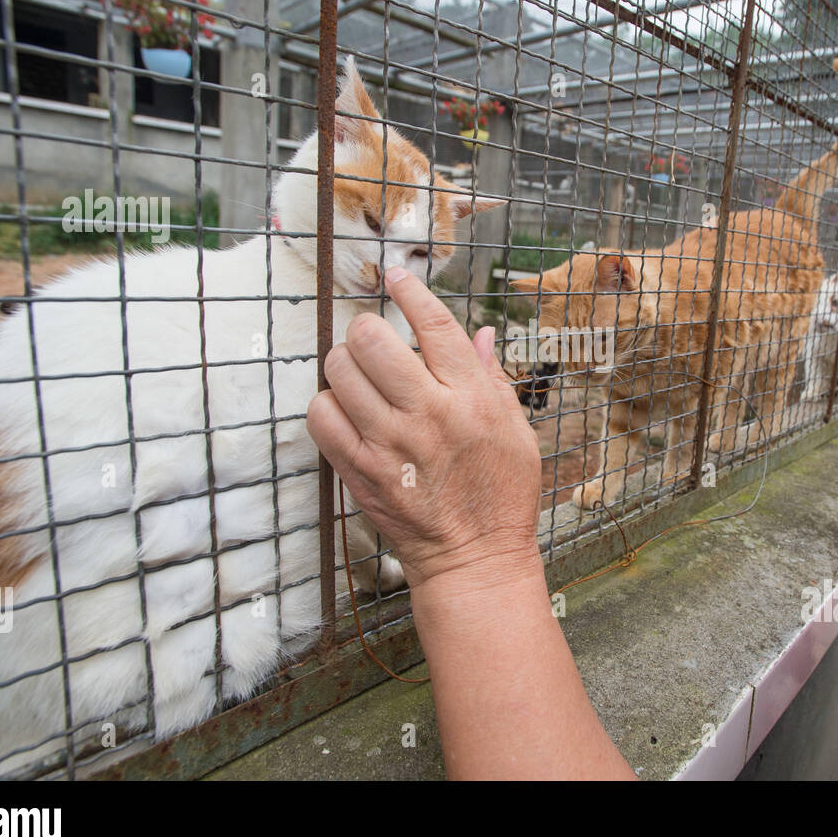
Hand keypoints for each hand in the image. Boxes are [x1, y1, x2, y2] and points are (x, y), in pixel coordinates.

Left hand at [306, 267, 542, 590]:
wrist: (474, 558)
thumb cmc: (501, 494)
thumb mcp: (516, 431)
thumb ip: (492, 378)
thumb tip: (479, 333)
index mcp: (472, 399)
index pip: (433, 325)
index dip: (409, 291)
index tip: (397, 278)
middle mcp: (428, 415)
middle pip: (373, 339)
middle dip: (369, 329)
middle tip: (375, 342)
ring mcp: (389, 444)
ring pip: (340, 371)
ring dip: (344, 363)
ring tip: (358, 375)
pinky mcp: (360, 471)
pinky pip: (320, 416)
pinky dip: (326, 404)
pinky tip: (344, 410)